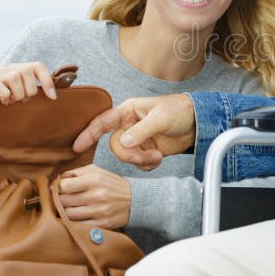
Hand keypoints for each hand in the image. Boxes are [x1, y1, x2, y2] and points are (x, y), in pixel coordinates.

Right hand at [0, 62, 55, 114]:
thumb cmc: (8, 105)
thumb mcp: (25, 96)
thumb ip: (37, 90)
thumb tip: (55, 94)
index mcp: (19, 69)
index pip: (38, 66)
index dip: (47, 81)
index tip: (52, 97)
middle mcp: (7, 68)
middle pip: (27, 71)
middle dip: (29, 91)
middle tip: (23, 100)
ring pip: (15, 78)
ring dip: (18, 95)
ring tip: (12, 101)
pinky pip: (3, 88)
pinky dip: (6, 97)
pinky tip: (3, 102)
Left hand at [58, 165, 131, 229]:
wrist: (136, 200)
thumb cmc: (112, 184)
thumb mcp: (98, 171)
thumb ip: (77, 172)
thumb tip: (56, 181)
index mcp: (95, 179)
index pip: (64, 186)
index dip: (59, 187)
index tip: (61, 189)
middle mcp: (97, 195)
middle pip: (63, 201)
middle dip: (61, 200)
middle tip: (65, 199)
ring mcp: (99, 211)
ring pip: (68, 215)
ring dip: (67, 212)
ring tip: (72, 208)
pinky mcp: (102, 224)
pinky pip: (78, 226)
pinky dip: (75, 222)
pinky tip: (79, 217)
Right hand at [73, 94, 195, 169]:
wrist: (197, 123)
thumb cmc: (179, 111)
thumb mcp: (161, 118)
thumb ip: (141, 130)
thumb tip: (123, 142)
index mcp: (129, 111)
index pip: (103, 121)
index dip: (89, 133)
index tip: (77, 146)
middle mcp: (129, 125)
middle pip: (115, 146)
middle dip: (129, 155)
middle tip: (144, 156)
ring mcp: (137, 139)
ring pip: (126, 156)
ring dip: (141, 160)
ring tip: (157, 156)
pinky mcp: (146, 150)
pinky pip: (138, 163)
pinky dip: (148, 164)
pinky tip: (159, 158)